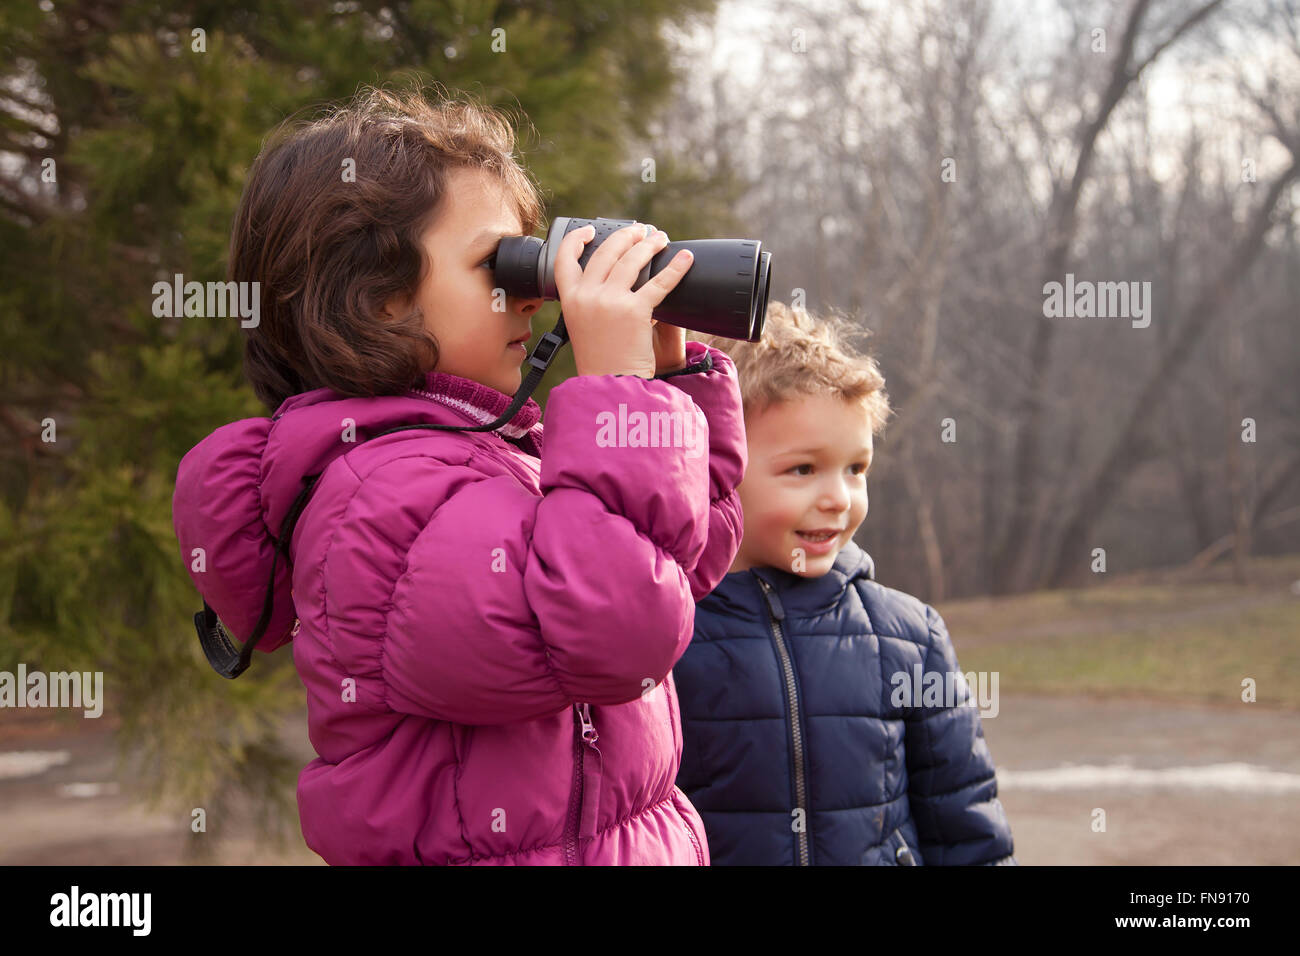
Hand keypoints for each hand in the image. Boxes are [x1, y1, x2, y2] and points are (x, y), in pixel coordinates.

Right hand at [553, 222, 694, 377]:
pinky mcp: (635, 311)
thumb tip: (610, 279)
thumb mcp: (582, 327)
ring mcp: (610, 302)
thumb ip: (588, 303)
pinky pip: (660, 282)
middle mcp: (586, 296)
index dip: (577, 240)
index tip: (592, 231)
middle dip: (627, 236)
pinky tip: (685, 259)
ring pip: (632, 260)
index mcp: (569, 300)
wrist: (611, 385)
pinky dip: (675, 268)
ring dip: (650, 244)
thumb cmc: (601, 360)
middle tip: (641, 231)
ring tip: (660, 239)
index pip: (565, 259)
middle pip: (607, 252)